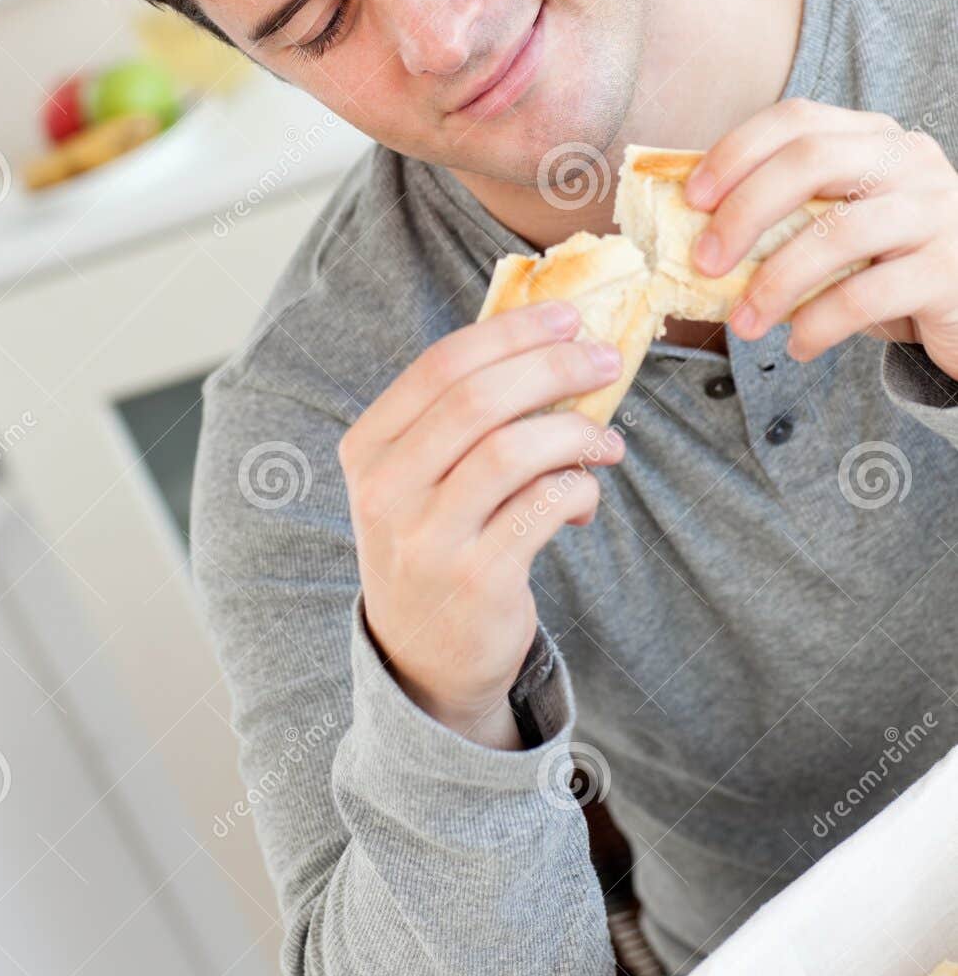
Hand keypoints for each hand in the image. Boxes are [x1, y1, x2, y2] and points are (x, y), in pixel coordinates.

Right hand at [338, 302, 624, 746]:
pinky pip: (544, 508)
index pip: (442, 365)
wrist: (424, 657)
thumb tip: (552, 341)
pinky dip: (579, 490)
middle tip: (605, 362)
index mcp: (369, 447)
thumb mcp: (419, 477)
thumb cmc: (437, 542)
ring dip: (577, 433)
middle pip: (479, 399)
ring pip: (514, 450)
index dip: (513, 332)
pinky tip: (584, 499)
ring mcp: (427, 538)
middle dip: (555, 368)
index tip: (569, 318)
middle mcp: (386, 490)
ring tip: (606, 443)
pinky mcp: (476, 579)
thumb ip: (462, 417)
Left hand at [684, 97, 957, 378]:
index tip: (692, 199)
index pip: (796, 120)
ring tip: (744, 324)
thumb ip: (783, 214)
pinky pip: (869, 295)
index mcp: (872, 137)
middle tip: (704, 263)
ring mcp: (935, 210)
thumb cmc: (886, 267)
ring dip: (776, 282)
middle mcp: (908, 160)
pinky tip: (798, 346)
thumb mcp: (835, 226)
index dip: (736, 153)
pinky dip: (820, 323)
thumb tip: (690, 227)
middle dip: (745, 212)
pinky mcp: (949, 269)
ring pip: (839, 233)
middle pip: (811, 161)